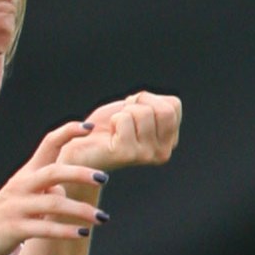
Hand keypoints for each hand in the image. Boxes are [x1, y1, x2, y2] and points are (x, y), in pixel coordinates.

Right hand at [0, 120, 108, 254]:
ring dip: (81, 210)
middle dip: (80, 173)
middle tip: (104, 178)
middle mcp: (21, 186)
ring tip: (102, 217)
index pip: (48, 144)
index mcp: (26, 173)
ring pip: (54, 203)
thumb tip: (65, 187)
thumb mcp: (23, 195)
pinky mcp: (14, 229)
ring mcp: (17, 207)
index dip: (68, 132)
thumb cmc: (4, 213)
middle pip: (53, 172)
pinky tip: (82, 234)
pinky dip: (65, 231)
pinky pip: (45, 229)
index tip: (89, 127)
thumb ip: (45, 188)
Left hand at [59, 91, 180, 171]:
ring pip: (143, 112)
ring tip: (116, 128)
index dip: (149, 99)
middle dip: (139, 103)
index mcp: (169, 140)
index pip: (173, 104)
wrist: (81, 149)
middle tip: (124, 116)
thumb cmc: (107, 126)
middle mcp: (163, 152)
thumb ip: (155, 103)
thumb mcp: (137, 108)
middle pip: (164, 109)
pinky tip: (109, 136)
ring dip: (124, 113)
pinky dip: (113, 120)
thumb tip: (167, 103)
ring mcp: (147, 155)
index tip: (134, 110)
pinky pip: (124, 119)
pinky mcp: (128, 155)